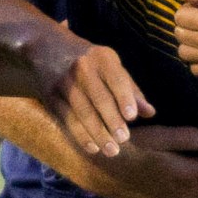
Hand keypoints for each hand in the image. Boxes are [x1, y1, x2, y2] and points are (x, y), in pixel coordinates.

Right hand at [44, 41, 150, 156]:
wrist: (48, 47)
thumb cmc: (91, 62)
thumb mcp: (112, 67)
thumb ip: (131, 90)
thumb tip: (150, 113)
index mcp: (103, 57)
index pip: (116, 79)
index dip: (124, 98)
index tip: (132, 118)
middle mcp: (82, 67)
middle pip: (99, 98)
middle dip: (112, 120)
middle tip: (124, 140)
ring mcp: (64, 81)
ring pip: (82, 111)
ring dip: (97, 133)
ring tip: (112, 151)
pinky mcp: (50, 95)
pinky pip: (67, 118)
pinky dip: (80, 135)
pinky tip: (92, 147)